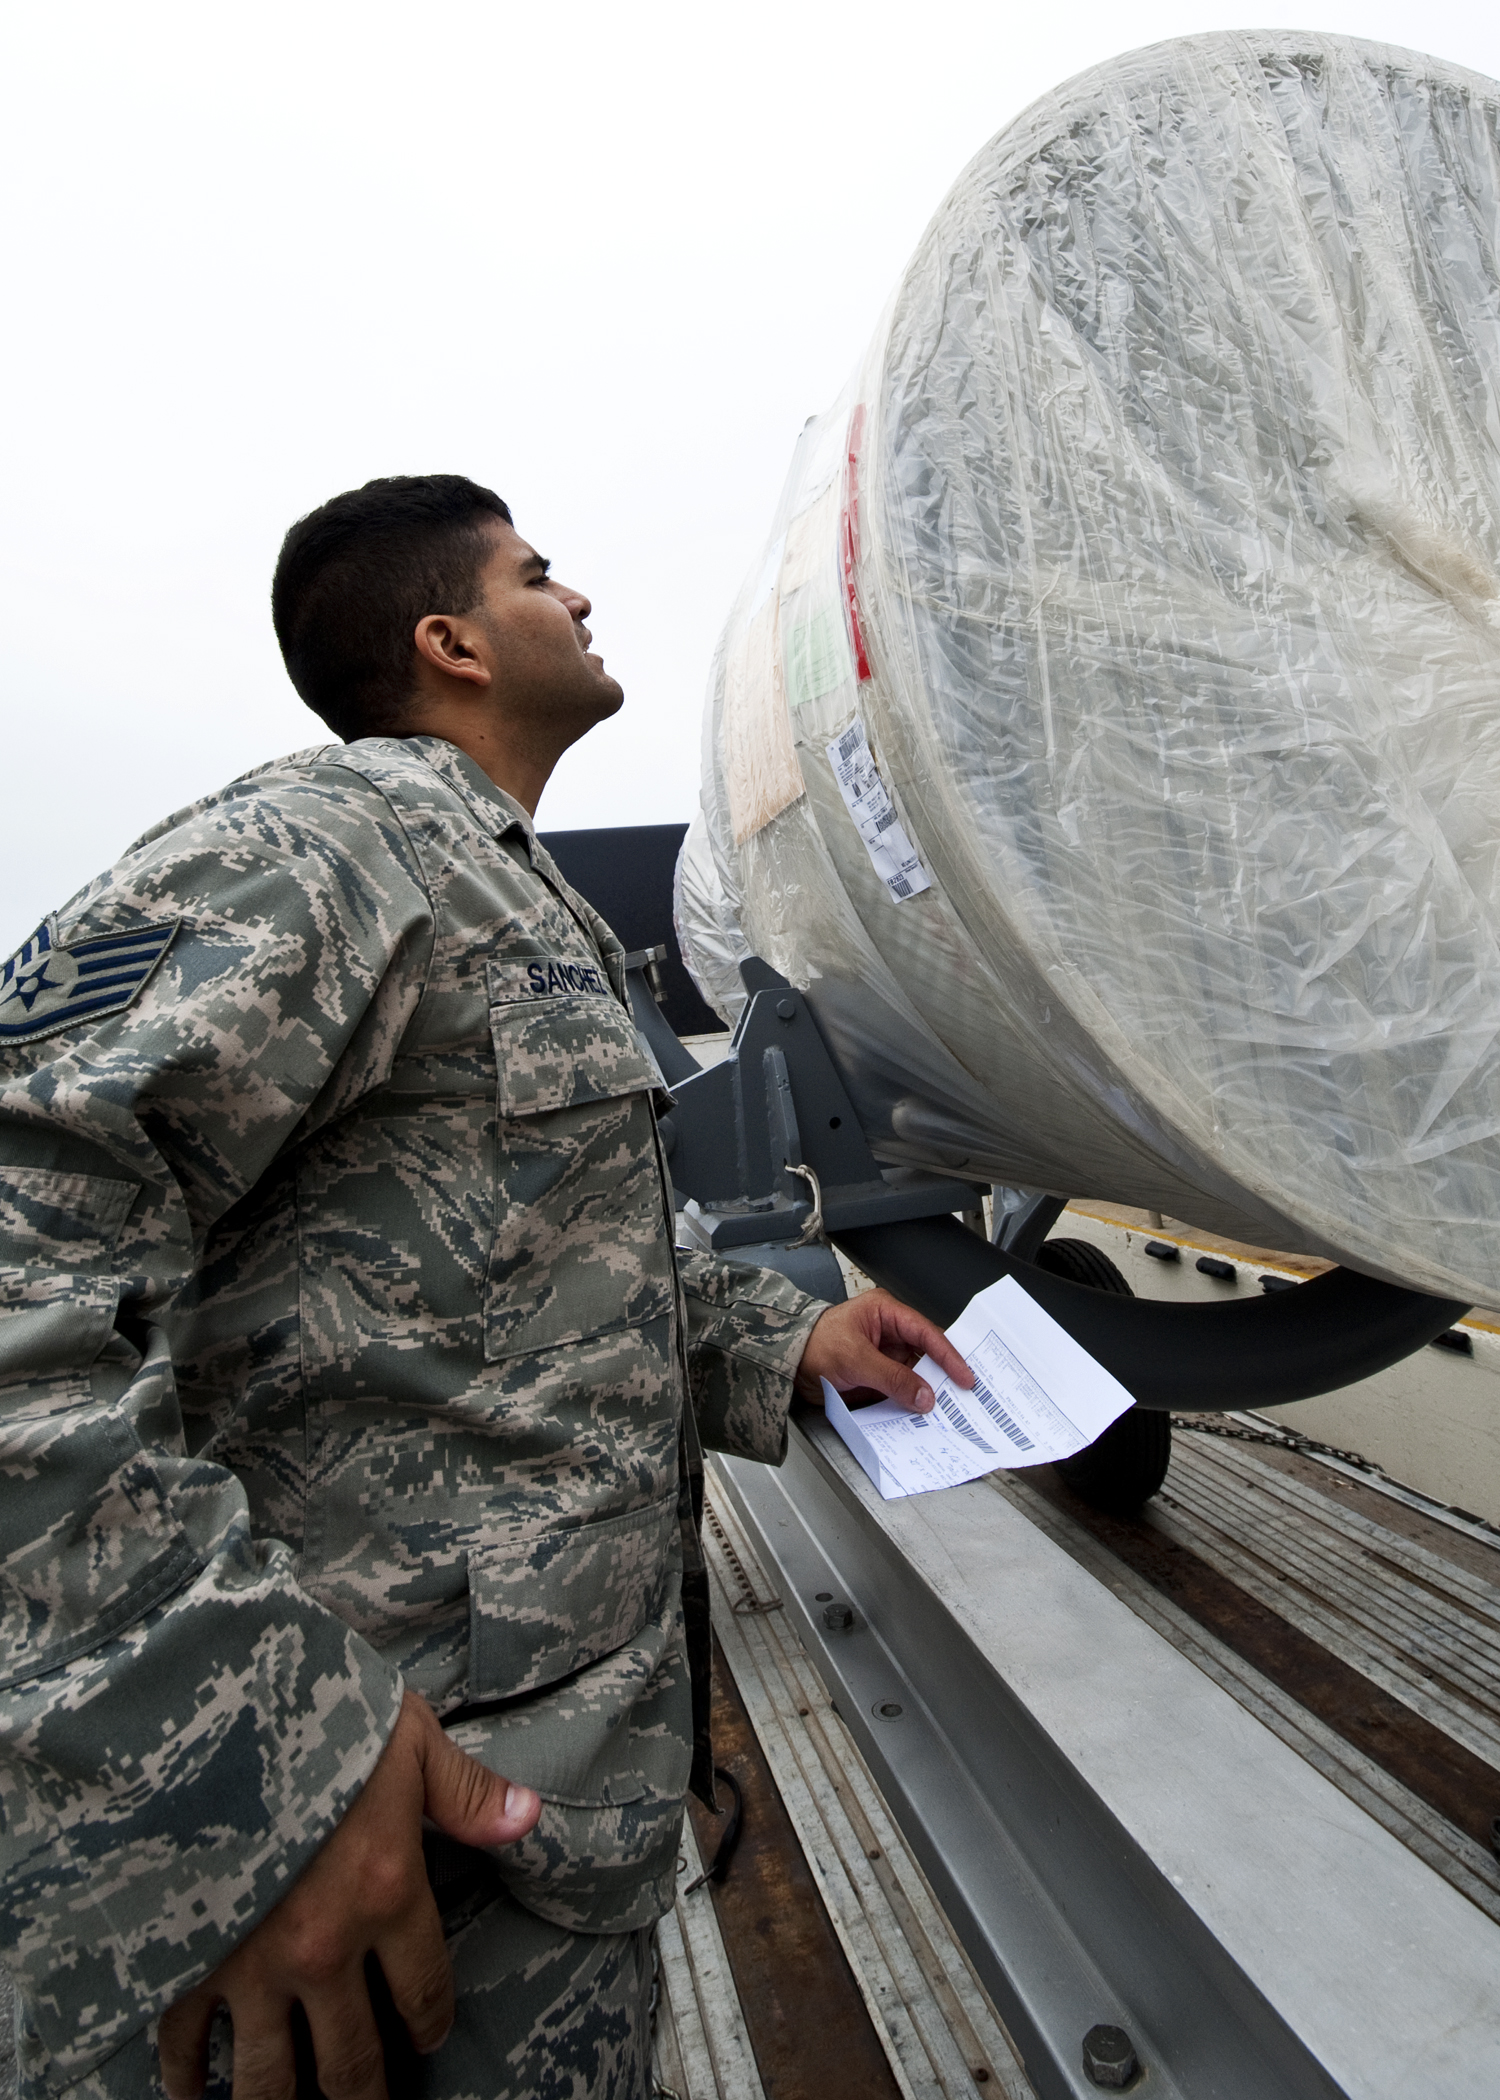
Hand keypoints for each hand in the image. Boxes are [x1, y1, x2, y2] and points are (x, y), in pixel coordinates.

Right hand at [158, 1690, 541, 2099]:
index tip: (426, 2040)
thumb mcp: (407, 1739)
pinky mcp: (184, 1960)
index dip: (429, 2025)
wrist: (209, 1709)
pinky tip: (197, 2094)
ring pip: (270, 2078)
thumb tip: (530, 1815)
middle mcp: (323, 1948)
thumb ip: (466, 1792)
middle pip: (351, 2060)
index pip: (423, 1992)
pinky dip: (189, 2080)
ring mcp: (250, 1965)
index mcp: (386, 1893)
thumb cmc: (315, 1713)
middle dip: (365, 2094)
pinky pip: (184, 2047)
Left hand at [793, 1289, 972, 1412]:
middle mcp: (890, 1333)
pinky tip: (921, 1416)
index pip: (927, 1333)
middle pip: (927, 1356)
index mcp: (887, 1313)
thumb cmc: (812, 1345)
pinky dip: (911, 1403)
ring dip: (928, 1393)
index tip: (965, 1377)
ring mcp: (885, 1357)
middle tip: (964, 1398)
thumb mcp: (855, 1359)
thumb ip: (892, 1378)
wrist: (785, 1365)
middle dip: (943, 1377)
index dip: (949, 1356)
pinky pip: (901, 1391)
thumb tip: (924, 1396)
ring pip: (916, 1376)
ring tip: (948, 1411)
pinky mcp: (878, 1378)